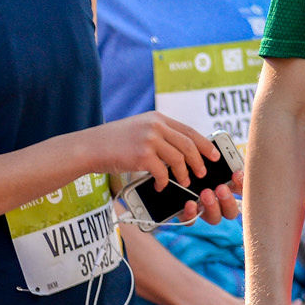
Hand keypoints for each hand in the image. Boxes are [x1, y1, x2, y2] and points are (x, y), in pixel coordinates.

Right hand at [89, 113, 239, 222]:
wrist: (91, 146)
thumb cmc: (114, 141)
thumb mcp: (139, 128)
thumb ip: (159, 133)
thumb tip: (182, 149)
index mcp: (158, 118)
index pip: (189, 131)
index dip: (205, 144)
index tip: (214, 154)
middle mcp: (156, 126)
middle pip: (188, 144)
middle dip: (199, 161)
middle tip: (203, 173)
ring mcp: (149, 140)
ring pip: (178, 159)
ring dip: (183, 174)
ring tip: (184, 182)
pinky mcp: (142, 156)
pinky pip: (162, 172)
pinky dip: (164, 182)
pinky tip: (160, 186)